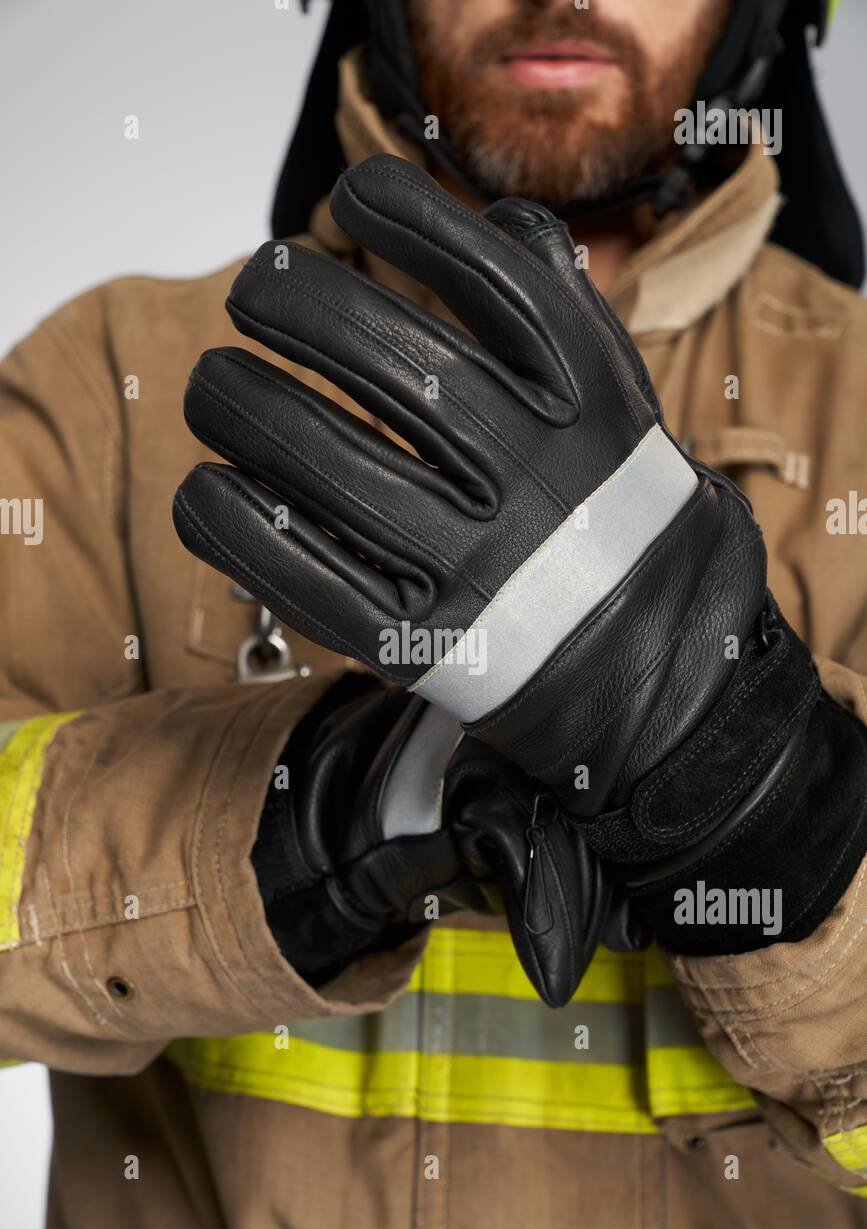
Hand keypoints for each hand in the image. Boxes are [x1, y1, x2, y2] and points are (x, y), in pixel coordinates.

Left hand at [176, 155, 866, 954]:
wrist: (652, 670)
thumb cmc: (611, 511)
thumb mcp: (619, 400)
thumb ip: (562, 305)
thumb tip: (490, 214)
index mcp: (589, 405)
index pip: (493, 275)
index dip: (407, 216)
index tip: (353, 198)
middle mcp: (534, 478)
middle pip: (392, 363)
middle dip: (294, 305)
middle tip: (249, 292)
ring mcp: (475, 566)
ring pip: (328, 464)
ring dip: (242, 407)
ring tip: (212, 384)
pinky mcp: (419, 645)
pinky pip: (302, 578)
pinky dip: (234, 526)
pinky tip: (207, 489)